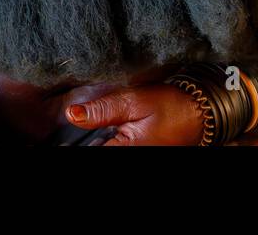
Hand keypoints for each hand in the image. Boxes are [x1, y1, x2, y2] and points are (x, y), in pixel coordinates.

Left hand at [62, 82, 204, 145]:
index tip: (58, 136)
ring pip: (101, 146)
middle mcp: (128, 156)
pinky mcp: (135, 149)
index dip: (72, 142)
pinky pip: (111, 145)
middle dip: (84, 138)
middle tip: (79, 118)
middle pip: (93, 147)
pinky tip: (104, 131)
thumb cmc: (172, 106)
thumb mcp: (135, 101)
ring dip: (95, 138)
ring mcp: (133, 154)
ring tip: (91, 122)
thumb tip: (71, 114)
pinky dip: (105, 139)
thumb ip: (103, 110)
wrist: (200, 115)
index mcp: (126, 150)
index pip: (88, 149)